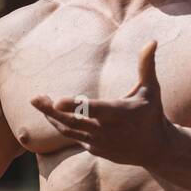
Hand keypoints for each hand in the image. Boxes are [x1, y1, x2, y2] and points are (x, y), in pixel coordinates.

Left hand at [30, 40, 176, 166]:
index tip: (57, 100)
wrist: (156, 149)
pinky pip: (73, 137)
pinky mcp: (95, 150)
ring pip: (68, 130)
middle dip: (50, 110)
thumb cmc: (152, 114)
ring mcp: (99, 142)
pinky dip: (62, 125)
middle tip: (34, 99)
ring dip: (51, 117)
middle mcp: (106, 130)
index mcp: (119, 113)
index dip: (74, 105)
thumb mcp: (151, 89)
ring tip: (39, 102)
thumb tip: (152, 40)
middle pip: (72, 121)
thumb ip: (147, 65)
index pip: (93, 109)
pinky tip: (53, 114)